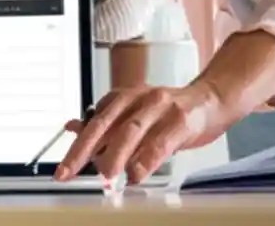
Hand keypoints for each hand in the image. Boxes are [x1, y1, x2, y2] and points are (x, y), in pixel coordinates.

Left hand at [55, 80, 236, 184]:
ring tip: (104, 176)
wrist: (211, 99)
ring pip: (130, 131)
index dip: (76, 147)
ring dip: (114, 155)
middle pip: (105, 124)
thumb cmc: (170, 111)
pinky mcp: (181, 120)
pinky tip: (137, 174)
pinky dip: (146, 160)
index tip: (63, 170)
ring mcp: (159, 108)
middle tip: (71, 172)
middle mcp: (137, 99)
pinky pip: (160, 142)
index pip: (93, 123)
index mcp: (123, 98)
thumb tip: (73, 128)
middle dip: (84, 150)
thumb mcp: (134, 113)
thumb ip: (107, 124)